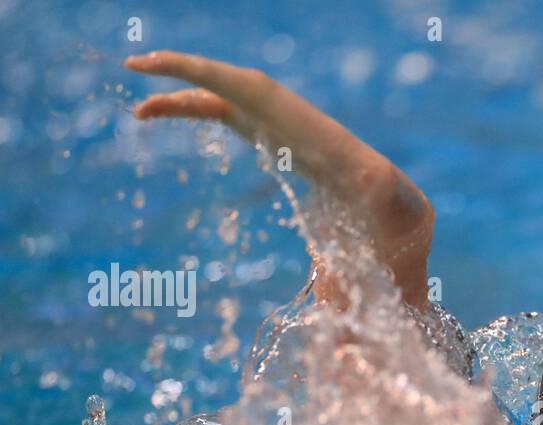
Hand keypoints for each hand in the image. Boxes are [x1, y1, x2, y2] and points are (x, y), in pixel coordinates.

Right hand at [125, 50, 433, 309]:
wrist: (405, 240)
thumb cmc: (404, 234)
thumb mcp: (402, 218)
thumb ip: (388, 199)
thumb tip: (373, 179)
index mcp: (321, 137)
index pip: (262, 95)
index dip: (219, 79)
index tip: (177, 70)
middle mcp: (301, 125)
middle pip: (237, 86)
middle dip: (189, 72)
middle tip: (137, 65)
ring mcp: (287, 133)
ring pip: (228, 100)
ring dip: (183, 98)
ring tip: (138, 111)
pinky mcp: (280, 148)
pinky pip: (231, 120)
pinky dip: (196, 113)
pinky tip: (159, 120)